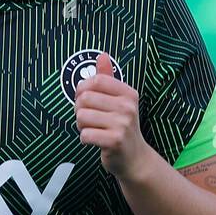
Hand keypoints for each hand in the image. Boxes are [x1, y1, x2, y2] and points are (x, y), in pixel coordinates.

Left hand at [74, 52, 152, 180]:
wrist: (135, 159)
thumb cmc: (122, 127)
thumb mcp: (119, 101)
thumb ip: (108, 79)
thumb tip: (102, 56)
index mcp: (128, 93)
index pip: (96, 80)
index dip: (82, 89)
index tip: (85, 99)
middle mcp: (127, 107)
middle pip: (84, 98)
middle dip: (80, 110)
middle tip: (89, 119)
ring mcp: (122, 124)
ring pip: (82, 116)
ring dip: (81, 125)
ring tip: (93, 130)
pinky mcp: (114, 141)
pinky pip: (85, 134)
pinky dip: (85, 139)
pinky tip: (95, 141)